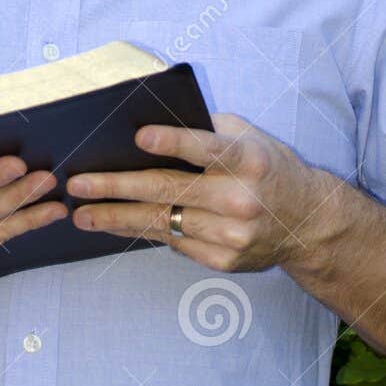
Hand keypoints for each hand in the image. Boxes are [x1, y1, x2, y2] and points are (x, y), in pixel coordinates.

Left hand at [65, 112, 336, 272]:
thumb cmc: (267, 168)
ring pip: (162, 222)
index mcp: (248, 159)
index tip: (139, 137)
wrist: (307, 223)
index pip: (207, 148)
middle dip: (116, 187)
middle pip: (169, 190)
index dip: (173, 141)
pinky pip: (172, 243)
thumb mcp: (248, 138)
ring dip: (116, 218)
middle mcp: (241, 198)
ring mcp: (232, 234)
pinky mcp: (223, 260)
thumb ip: (207, 130)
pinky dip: (140, 232)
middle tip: (78, 186)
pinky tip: (113, 226)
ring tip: (82, 214)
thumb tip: (149, 125)